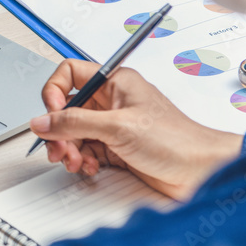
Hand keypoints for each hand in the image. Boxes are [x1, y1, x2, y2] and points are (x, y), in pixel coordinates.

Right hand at [30, 59, 241, 199]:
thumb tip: (43, 122)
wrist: (202, 172)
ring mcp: (113, 125)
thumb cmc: (177, 141)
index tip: (52, 113)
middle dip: (59, 130)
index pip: (70, 74)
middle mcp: (112, 101)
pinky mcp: (116, 147)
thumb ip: (75, 123)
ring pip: (74, 132)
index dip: (55, 92)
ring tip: (74, 161)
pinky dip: (82, 160)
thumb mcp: (118, 128)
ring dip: (69, 148)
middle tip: (60, 148)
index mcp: (115, 82)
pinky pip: (86, 149)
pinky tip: (89, 166)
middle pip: (67, 108)